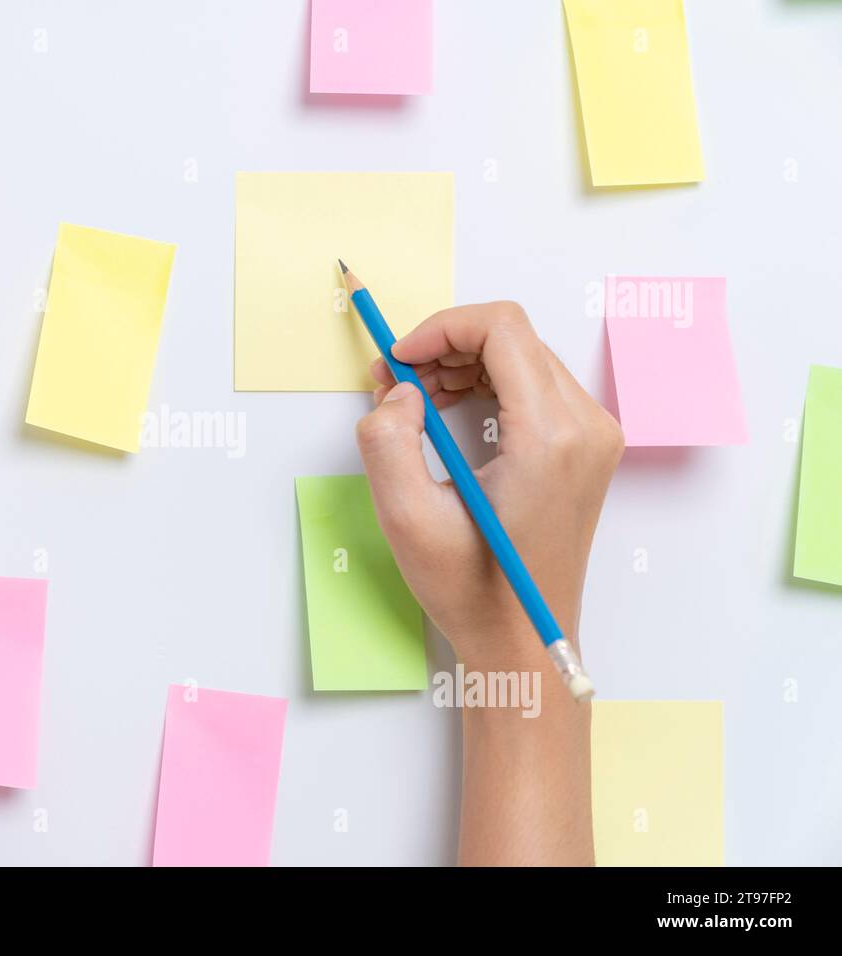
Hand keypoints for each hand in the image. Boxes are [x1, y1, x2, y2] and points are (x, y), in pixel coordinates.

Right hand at [356, 301, 622, 672]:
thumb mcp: (407, 518)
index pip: (503, 328)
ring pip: (523, 355)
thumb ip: (387, 440)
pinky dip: (486, 382)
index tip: (396, 362)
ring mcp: (593, 436)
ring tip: (413, 399)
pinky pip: (534, 384)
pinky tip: (447, 410)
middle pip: (514, 337)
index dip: (440, 328)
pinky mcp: (586, 448)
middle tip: (393, 383)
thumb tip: (401, 391)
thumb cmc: (470, 589)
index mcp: (550, 438)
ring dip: (463, 362)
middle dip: (445, 345)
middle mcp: (586, 427)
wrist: (522, 639)